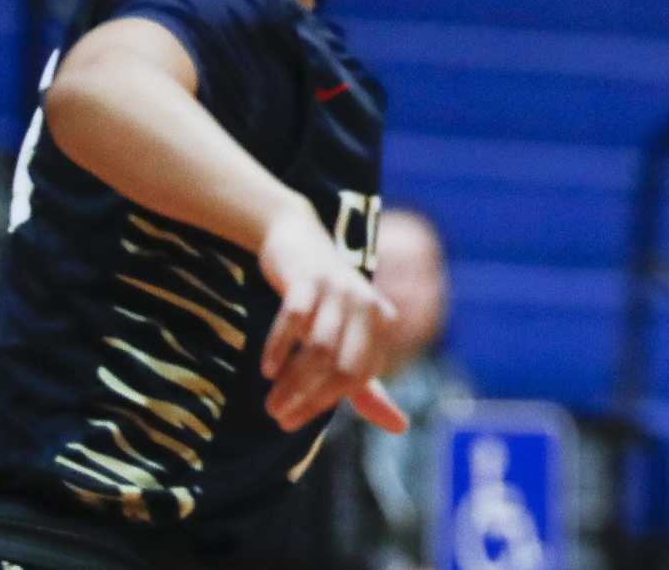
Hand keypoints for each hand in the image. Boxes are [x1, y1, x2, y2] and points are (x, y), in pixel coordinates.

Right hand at [258, 201, 405, 434]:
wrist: (297, 239)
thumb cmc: (326, 300)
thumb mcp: (349, 340)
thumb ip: (369, 387)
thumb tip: (401, 428)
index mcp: (380, 321)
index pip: (359, 376)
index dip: (325, 403)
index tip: (292, 423)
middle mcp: (364, 303)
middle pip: (342, 365)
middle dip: (310, 398)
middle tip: (278, 417)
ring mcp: (338, 287)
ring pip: (319, 347)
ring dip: (292, 381)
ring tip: (270, 403)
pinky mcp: (309, 277)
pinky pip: (296, 318)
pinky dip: (280, 346)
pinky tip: (267, 369)